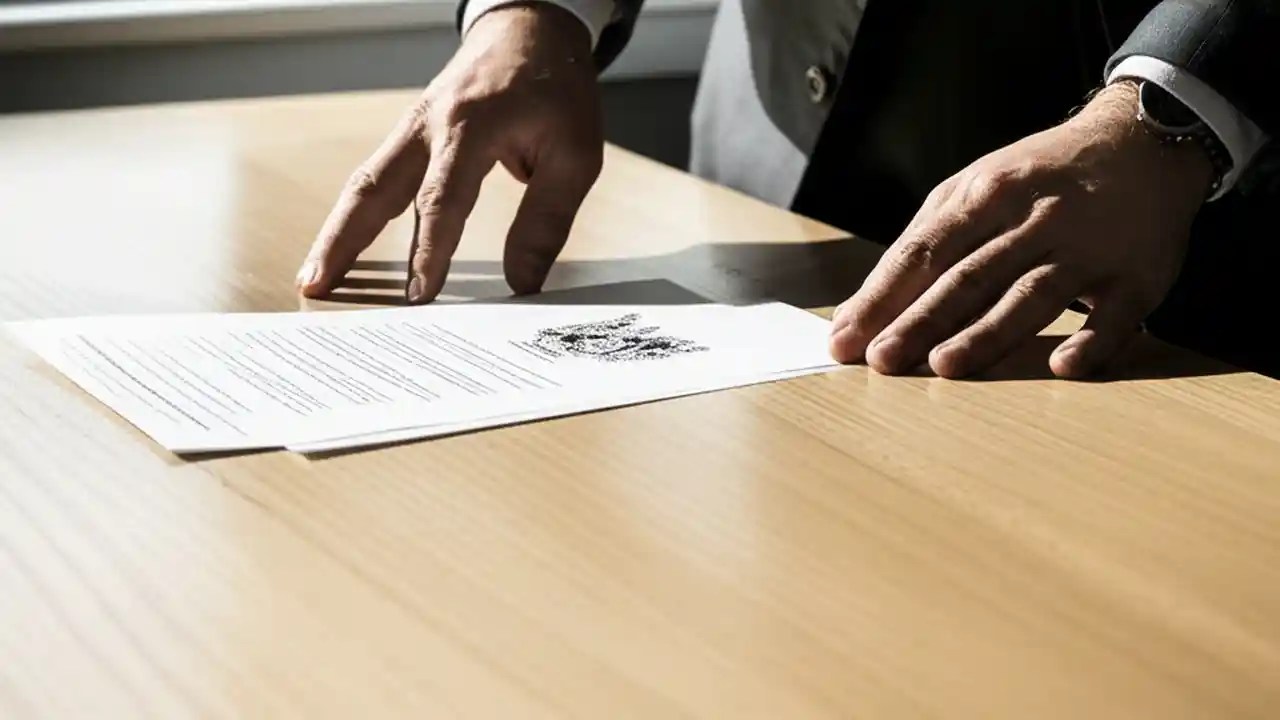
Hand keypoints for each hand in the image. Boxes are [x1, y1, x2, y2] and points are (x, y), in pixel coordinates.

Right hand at [296, 4, 602, 302]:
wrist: (532, 31)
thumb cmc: (556, 90)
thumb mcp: (574, 155)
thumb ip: (546, 220)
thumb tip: (522, 282)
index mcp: (472, 126)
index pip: (442, 199)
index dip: (430, 249)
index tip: (420, 294)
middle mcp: (430, 125)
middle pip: (374, 189)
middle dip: (344, 243)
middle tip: (319, 288)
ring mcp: (412, 128)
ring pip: (364, 184)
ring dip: (337, 234)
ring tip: (315, 278)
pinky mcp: (409, 135)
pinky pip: (375, 178)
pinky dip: (355, 215)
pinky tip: (342, 247)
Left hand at [829, 81, 1214, 378]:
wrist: (1142, 141)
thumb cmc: (1036, 178)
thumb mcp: (973, 190)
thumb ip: (922, 246)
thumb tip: (862, 311)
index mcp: (985, 194)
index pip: (923, 252)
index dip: (882, 298)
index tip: (846, 340)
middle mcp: (1034, 219)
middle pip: (969, 277)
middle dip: (921, 320)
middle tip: (883, 361)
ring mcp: (1088, 248)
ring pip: (1030, 294)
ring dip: (989, 332)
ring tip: (946, 366)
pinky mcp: (1135, 277)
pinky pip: (1114, 314)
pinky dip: (1091, 340)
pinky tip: (1063, 366)